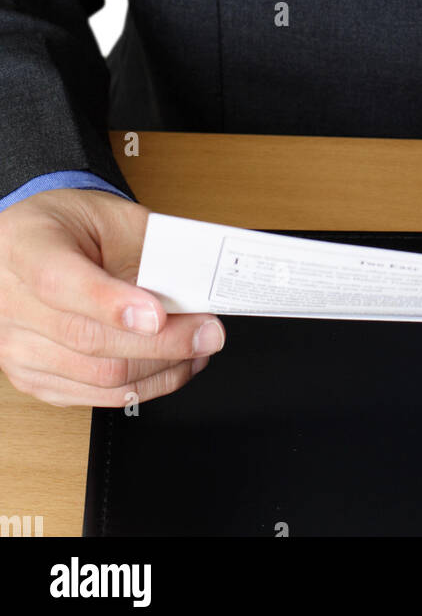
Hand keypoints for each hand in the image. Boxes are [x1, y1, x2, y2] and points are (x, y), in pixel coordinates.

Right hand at [0, 188, 224, 406]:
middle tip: (208, 332)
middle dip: (162, 342)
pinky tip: (172, 366)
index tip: (158, 315)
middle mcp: (10, 302)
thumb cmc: (70, 226)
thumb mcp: (109, 218)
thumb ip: (145, 252)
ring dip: (161, 369)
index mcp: (24, 247)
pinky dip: (143, 386)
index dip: (112, 303)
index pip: (61, 282)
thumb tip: (193, 292)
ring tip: (199, 348)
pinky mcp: (34, 378)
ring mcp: (17, 347)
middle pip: (87, 337)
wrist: (32, 246)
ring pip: (97, 376)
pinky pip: (94, 396)